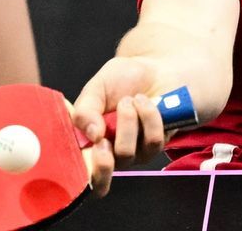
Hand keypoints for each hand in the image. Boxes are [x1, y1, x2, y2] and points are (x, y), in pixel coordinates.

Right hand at [69, 57, 173, 194]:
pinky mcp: (156, 145)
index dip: (90, 172)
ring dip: (128, 120)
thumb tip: (91, 135)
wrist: (151, 67)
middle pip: (104, 173)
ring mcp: (135, 152)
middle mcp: (111, 153)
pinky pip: (152, 140)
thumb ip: (85, 110)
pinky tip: (144, 102)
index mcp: (89, 141)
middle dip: (104, 158)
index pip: (86, 174)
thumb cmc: (120, 79)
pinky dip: (148, 116)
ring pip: (128, 152)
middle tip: (103, 136)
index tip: (95, 148)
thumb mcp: (95, 89)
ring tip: (129, 99)